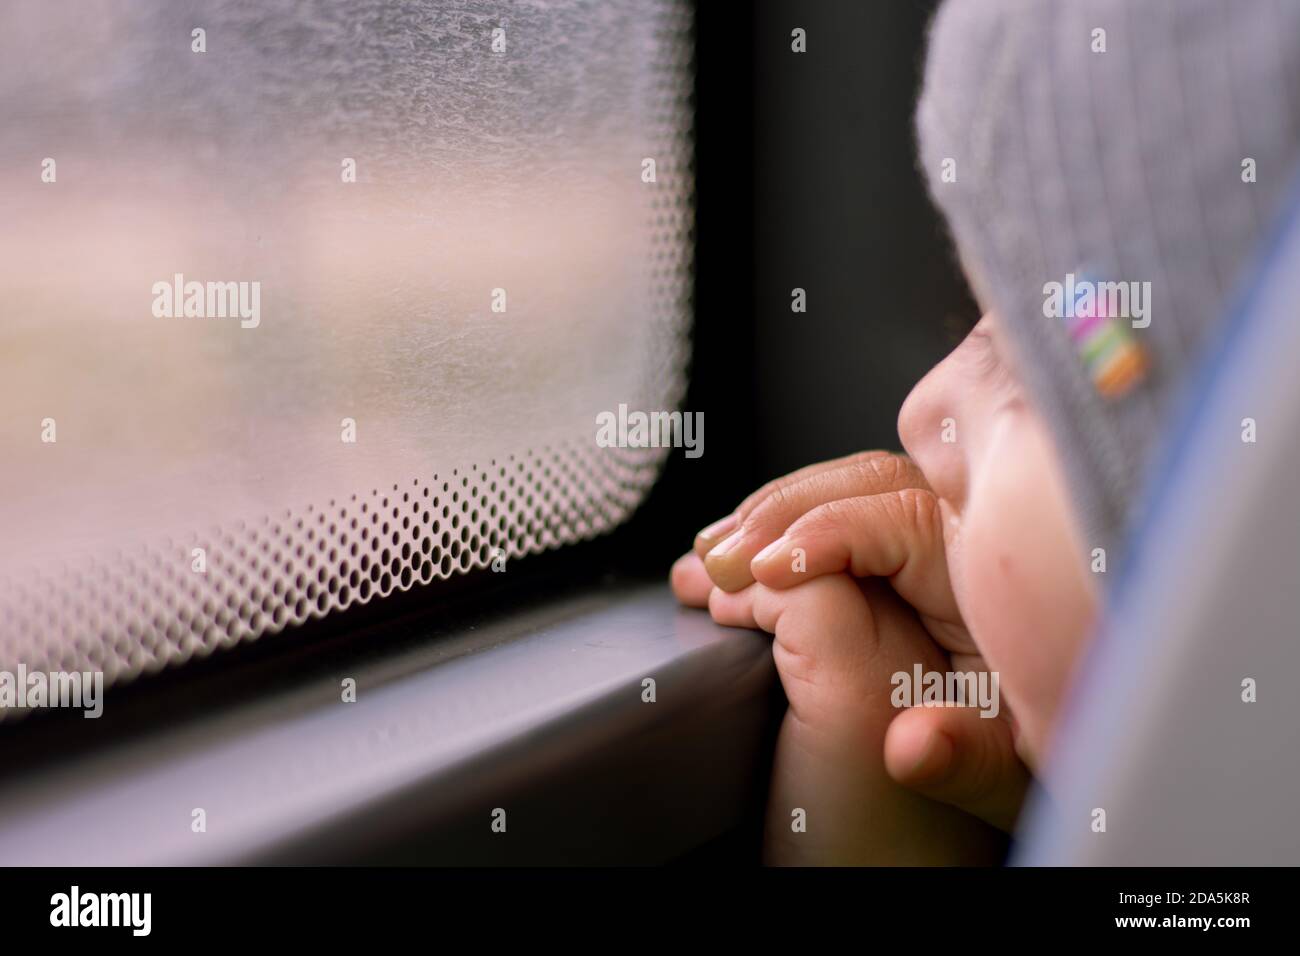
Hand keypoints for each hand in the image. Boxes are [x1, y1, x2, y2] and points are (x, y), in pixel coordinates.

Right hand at [673, 451, 1028, 835]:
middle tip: (718, 557)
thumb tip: (913, 746)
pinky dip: (793, 524)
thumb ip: (968, 760)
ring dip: (777, 514)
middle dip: (781, 510)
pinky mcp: (927, 550)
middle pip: (869, 480)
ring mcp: (953, 537)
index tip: (764, 570)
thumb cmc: (1064, 746)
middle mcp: (980, 538)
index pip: (901, 517)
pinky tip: (747, 555)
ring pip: (858, 486)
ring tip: (714, 555)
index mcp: (1005, 573)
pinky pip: (858, 508)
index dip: (824, 535)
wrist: (1090, 727)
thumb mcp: (1021, 773)